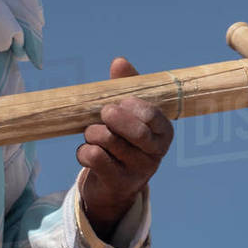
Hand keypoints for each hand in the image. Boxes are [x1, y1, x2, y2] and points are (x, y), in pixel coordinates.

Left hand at [76, 57, 173, 239]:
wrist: (113, 185)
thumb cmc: (123, 139)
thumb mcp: (128, 113)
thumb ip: (126, 86)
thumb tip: (119, 62)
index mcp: (164, 131)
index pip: (152, 114)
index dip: (132, 105)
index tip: (120, 102)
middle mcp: (156, 153)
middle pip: (134, 130)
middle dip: (112, 117)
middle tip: (104, 114)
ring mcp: (139, 170)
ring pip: (109, 141)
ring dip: (93, 133)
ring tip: (92, 134)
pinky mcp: (118, 183)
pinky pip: (94, 157)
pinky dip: (83, 151)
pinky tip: (86, 152)